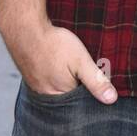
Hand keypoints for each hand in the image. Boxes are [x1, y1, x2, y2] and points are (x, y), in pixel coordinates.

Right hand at [1, 19, 117, 102]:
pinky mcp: (33, 80)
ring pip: (61, 93)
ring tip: (72, 70)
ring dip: (70, 85)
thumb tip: (112, 100)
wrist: (25, 30)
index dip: (94, 96)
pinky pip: (50, 85)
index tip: (101, 86)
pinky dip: (59, 80)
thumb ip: (96, 81)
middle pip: (71, 101)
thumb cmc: (53, 45)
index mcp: (61, 97)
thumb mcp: (81, 61)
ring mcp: (38, 89)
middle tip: (84, 73)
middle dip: (81, 91)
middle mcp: (47, 98)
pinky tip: (61, 69)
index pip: (83, 106)